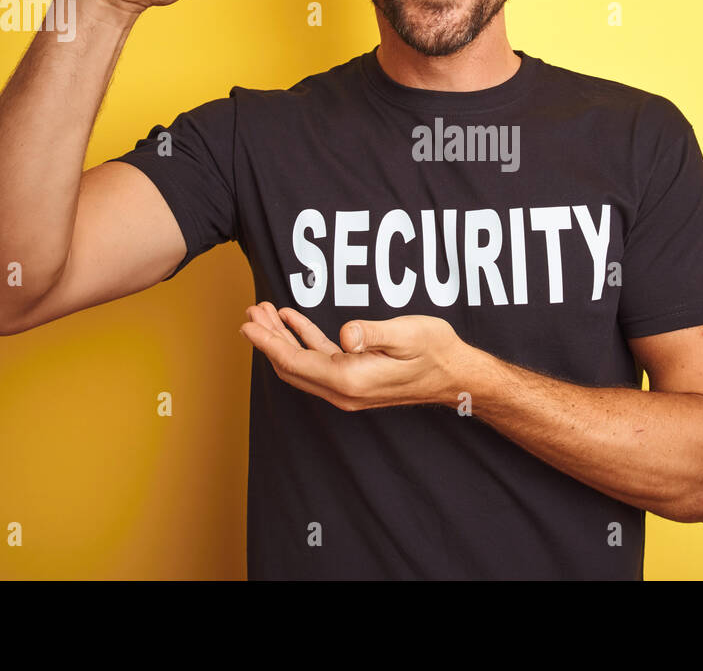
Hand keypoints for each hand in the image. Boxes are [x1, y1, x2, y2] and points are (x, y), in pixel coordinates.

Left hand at [239, 301, 477, 410]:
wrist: (455, 374)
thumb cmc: (434, 351)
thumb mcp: (407, 335)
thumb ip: (373, 333)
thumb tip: (346, 334)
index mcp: (349, 379)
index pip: (294, 362)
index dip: (267, 342)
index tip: (247, 324)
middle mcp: (343, 390)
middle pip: (291, 366)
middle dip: (267, 339)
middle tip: (251, 312)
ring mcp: (348, 388)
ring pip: (301, 365)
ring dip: (281, 340)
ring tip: (265, 314)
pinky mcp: (354, 380)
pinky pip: (318, 362)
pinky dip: (302, 341)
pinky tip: (294, 321)